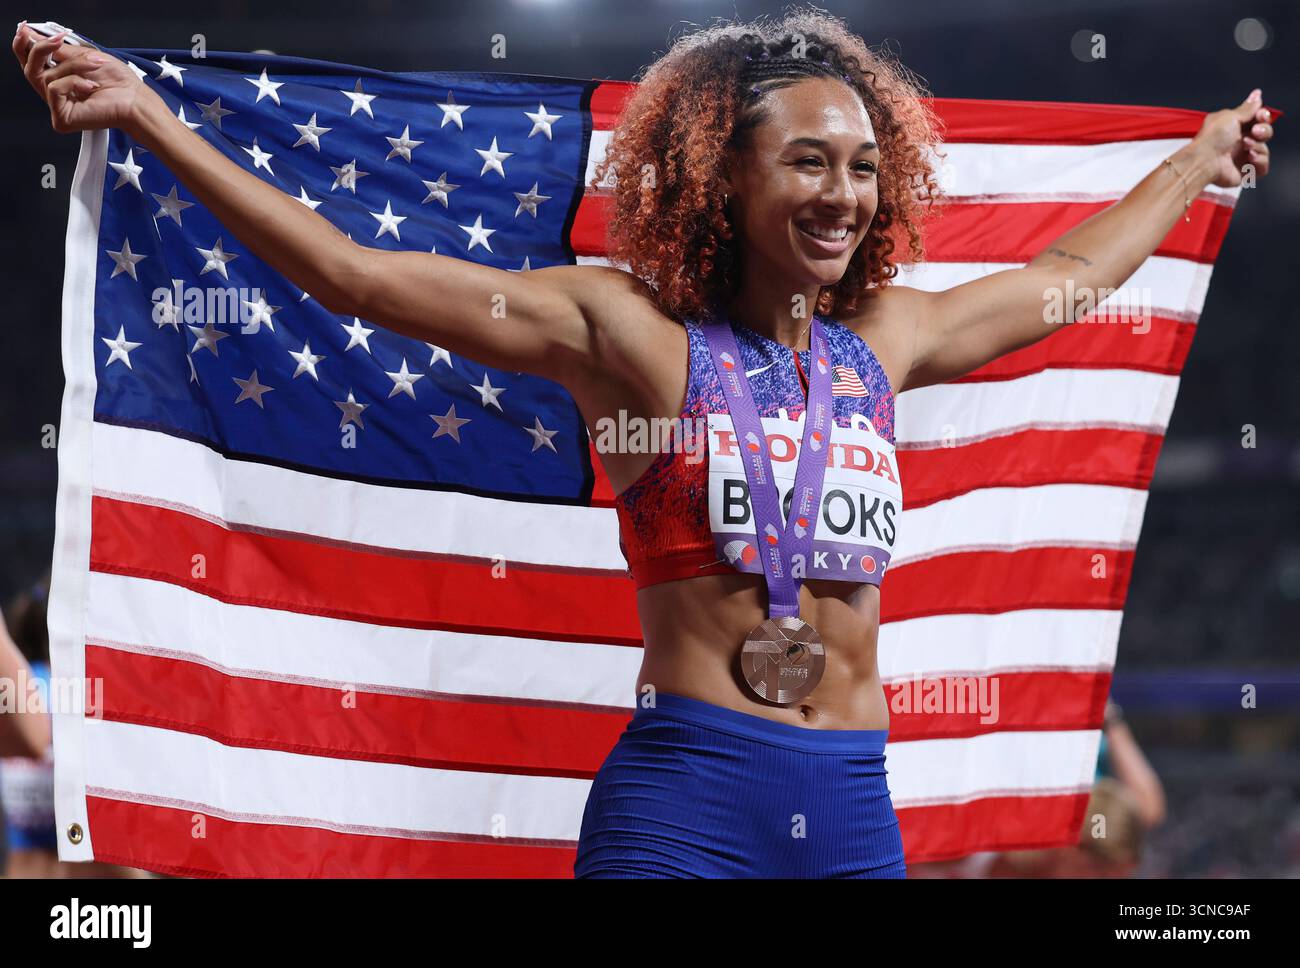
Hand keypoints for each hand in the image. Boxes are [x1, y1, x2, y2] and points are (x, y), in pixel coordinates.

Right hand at [12, 23, 153, 134]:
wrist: (136, 101)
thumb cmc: (120, 83)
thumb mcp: (85, 57)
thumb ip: (59, 50)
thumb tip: (33, 36)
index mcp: (60, 79)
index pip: (32, 62)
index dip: (26, 46)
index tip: (27, 30)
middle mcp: (56, 94)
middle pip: (30, 68)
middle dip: (42, 49)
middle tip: (57, 41)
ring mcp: (58, 107)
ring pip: (47, 76)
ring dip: (73, 66)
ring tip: (94, 67)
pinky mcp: (62, 118)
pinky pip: (54, 89)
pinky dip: (73, 82)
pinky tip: (91, 87)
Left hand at [1189, 89, 1273, 188]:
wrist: (1204, 161)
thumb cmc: (1212, 138)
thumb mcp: (1230, 117)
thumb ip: (1247, 108)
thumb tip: (1257, 94)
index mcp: (1234, 126)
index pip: (1258, 119)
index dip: (1263, 116)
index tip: (1260, 116)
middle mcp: (1238, 141)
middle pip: (1265, 133)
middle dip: (1264, 131)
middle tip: (1254, 132)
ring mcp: (1241, 157)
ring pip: (1265, 149)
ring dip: (1259, 146)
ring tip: (1246, 147)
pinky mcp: (1243, 171)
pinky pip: (1263, 167)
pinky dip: (1260, 162)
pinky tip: (1250, 158)